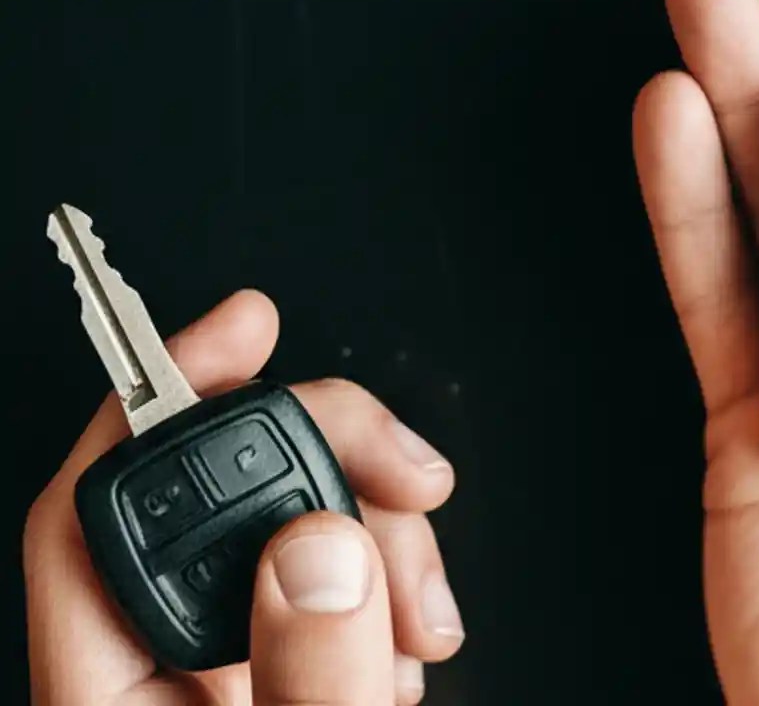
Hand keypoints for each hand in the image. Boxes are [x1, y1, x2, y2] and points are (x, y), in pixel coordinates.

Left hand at [24, 291, 464, 704]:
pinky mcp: (289, 668)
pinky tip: (412, 634)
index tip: (245, 325)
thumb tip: (320, 545)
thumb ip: (310, 674)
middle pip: (226, 494)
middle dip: (337, 466)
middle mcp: (168, 666)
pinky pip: (338, 579)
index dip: (166, 394)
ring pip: (298, 529)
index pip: (100, 509)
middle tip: (412, 478)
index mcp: (119, 694)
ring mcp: (231, 665)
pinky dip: (393, 585)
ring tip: (423, 617)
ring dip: (386, 543)